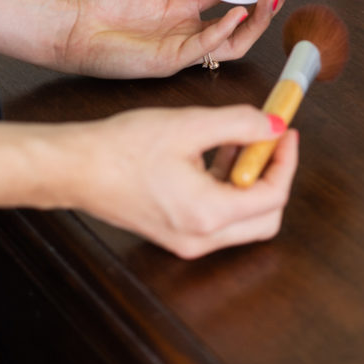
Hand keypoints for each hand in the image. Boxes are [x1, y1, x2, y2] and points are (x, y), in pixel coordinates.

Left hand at [59, 0, 291, 78]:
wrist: (71, 23)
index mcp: (182, 8)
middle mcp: (188, 29)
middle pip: (240, 24)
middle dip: (265, 7)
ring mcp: (182, 47)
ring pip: (232, 43)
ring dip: (255, 23)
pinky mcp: (171, 60)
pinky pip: (206, 48)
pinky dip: (225, 30)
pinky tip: (237, 11)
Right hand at [69, 105, 297, 257]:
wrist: (77, 168)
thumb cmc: (124, 148)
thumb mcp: (190, 125)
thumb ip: (239, 124)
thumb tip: (275, 124)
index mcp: (208, 215)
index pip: (273, 197)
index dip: (286, 160)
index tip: (285, 130)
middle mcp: (201, 238)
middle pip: (265, 219)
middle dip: (274, 175)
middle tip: (271, 139)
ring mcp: (186, 239)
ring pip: (242, 219)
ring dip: (251, 178)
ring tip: (242, 137)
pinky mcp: (175, 231)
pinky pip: (218, 215)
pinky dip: (228, 185)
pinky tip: (218, 150)